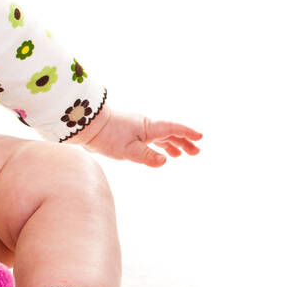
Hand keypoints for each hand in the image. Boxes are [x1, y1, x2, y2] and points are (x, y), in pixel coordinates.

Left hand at [76, 106, 202, 166]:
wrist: (85, 125)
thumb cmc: (106, 136)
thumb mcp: (128, 150)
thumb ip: (146, 156)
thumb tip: (165, 160)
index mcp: (149, 127)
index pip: (173, 128)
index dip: (187, 133)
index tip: (201, 137)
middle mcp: (145, 126)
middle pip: (169, 133)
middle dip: (183, 142)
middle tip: (196, 152)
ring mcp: (136, 129)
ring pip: (159, 136)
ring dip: (171, 144)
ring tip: (180, 155)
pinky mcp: (127, 133)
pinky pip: (149, 138)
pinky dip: (157, 145)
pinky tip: (157, 152)